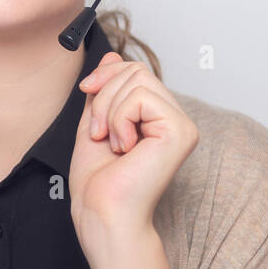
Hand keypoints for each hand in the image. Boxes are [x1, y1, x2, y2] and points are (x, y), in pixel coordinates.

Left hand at [67, 52, 198, 260]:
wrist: (101, 212)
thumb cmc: (98, 182)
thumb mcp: (94, 123)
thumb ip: (104, 92)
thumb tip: (112, 55)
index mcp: (156, 118)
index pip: (135, 71)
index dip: (106, 74)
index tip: (85, 91)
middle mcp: (174, 119)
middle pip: (136, 70)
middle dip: (104, 95)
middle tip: (99, 132)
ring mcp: (182, 125)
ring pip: (137, 80)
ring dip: (109, 110)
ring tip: (111, 142)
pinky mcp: (181, 131)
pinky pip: (141, 97)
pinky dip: (120, 120)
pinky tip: (125, 148)